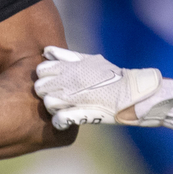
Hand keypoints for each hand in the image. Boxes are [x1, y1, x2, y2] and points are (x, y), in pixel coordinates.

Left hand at [34, 47, 162, 128]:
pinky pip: (58, 119)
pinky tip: (65, 120)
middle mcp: (68, 82)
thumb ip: (66, 56)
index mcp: (70, 68)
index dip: (45, 77)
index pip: (41, 70)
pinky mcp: (80, 115)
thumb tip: (46, 51)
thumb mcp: (89, 60)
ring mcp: (73, 99)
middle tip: (57, 96)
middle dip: (46, 92)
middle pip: (40, 87)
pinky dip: (60, 121)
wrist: (132, 94)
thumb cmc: (111, 76)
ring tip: (62, 108)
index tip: (54, 82)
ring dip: (52, 107)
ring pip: (47, 103)